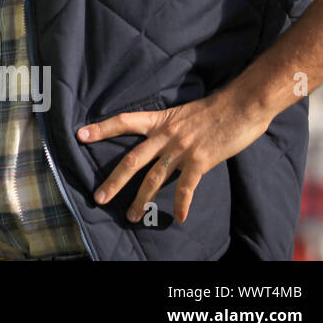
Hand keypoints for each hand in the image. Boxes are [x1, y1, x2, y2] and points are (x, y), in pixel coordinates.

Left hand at [76, 87, 271, 223]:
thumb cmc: (215, 108)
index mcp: (159, 120)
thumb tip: (159, 140)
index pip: (124, 122)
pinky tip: (178, 218)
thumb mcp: (183, 113)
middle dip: (114, 181)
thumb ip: (169, 127)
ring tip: (131, 216)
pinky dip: (182, 204)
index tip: (80, 134)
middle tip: (98, 197)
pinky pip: (187, 187)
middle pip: (132, 160)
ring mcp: (182, 149)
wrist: (242, 104)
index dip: (102, 128)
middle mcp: (166, 135)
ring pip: (154, 178)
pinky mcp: (201, 161)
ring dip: (141, 199)